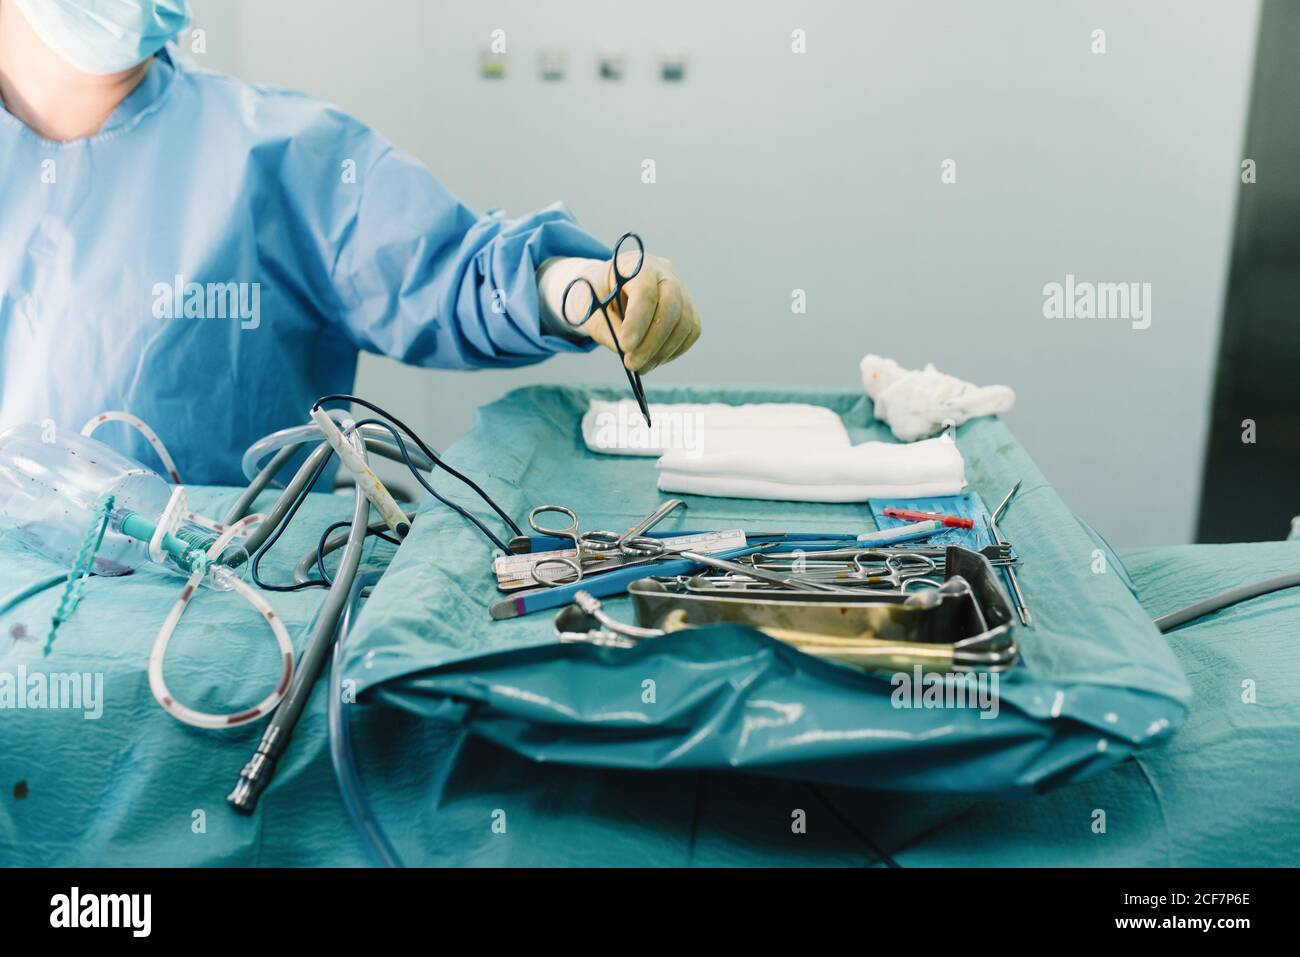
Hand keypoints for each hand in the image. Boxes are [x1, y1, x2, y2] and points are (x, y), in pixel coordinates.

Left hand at [562, 253, 700, 372]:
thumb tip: (629, 352)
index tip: (625, 347)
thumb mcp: (589, 308)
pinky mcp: (688, 308)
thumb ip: (607, 328)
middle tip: (632, 364)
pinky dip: (673, 350)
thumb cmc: (597, 294)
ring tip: (640, 366)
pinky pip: (690, 332)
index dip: (637, 322)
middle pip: (671, 306)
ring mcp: (681, 290)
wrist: (610, 286)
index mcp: (637, 264)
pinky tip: (653, 359)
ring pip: (684, 323)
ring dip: (662, 351)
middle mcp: (665, 273)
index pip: (645, 292)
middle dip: (652, 341)